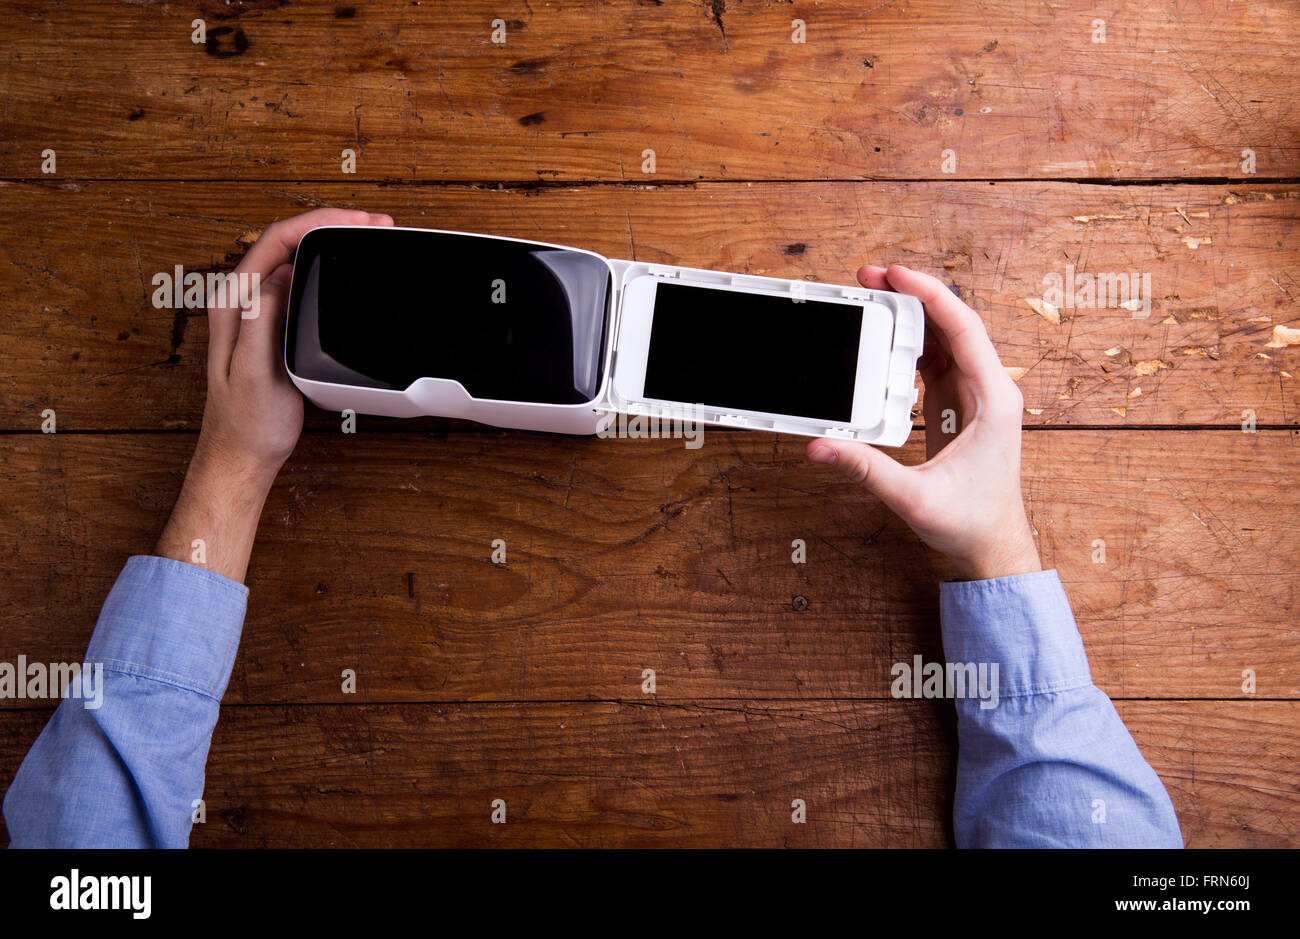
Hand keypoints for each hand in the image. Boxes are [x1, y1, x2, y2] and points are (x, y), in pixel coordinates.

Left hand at [197, 207, 393, 482]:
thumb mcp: (251, 370)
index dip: (319, 222)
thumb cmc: (247, 421)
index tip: (357, 221)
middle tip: (374, 225)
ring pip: (294, 258)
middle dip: (331, 223)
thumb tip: (281, 272)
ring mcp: (255, 311)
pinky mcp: (270, 325)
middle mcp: (240, 300)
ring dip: (330, 241)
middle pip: (287, 241)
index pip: (276, 240)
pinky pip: (299, 281)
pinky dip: (325, 267)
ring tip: (366, 237)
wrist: (243, 453)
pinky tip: (344, 270)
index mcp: (232, 303)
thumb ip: (260, 317)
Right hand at [806, 264, 1040, 580]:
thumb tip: (821, 446)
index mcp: (993, 400)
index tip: (896, 274)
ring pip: (943, 338)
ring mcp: (974, 396)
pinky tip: (882, 333)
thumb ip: (865, 469)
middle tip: (870, 277)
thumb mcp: (913, 498)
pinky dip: (909, 342)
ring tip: (872, 294)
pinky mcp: (957, 406)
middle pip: (951, 325)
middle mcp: (988, 390)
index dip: (930, 295)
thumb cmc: (970, 523)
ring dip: (909, 314)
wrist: (993, 547)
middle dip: (912, 295)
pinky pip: (934, 360)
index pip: (964, 330)